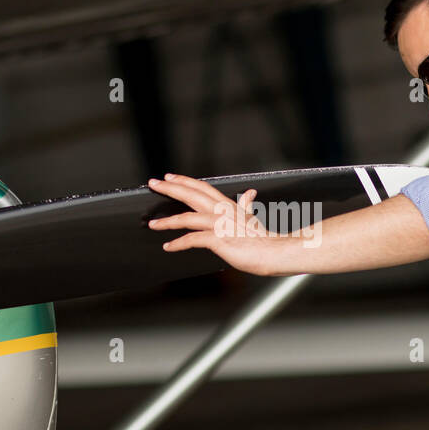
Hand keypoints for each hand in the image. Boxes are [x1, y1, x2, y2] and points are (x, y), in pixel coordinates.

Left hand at [146, 173, 281, 275]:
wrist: (275, 252)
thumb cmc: (263, 239)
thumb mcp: (252, 217)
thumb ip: (245, 205)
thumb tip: (249, 193)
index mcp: (228, 205)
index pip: (202, 187)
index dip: (185, 181)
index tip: (169, 177)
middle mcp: (222, 211)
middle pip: (192, 194)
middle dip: (170, 188)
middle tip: (154, 183)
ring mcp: (220, 225)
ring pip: (188, 217)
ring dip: (167, 221)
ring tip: (153, 224)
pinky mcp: (219, 240)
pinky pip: (193, 239)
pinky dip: (179, 243)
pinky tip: (169, 246)